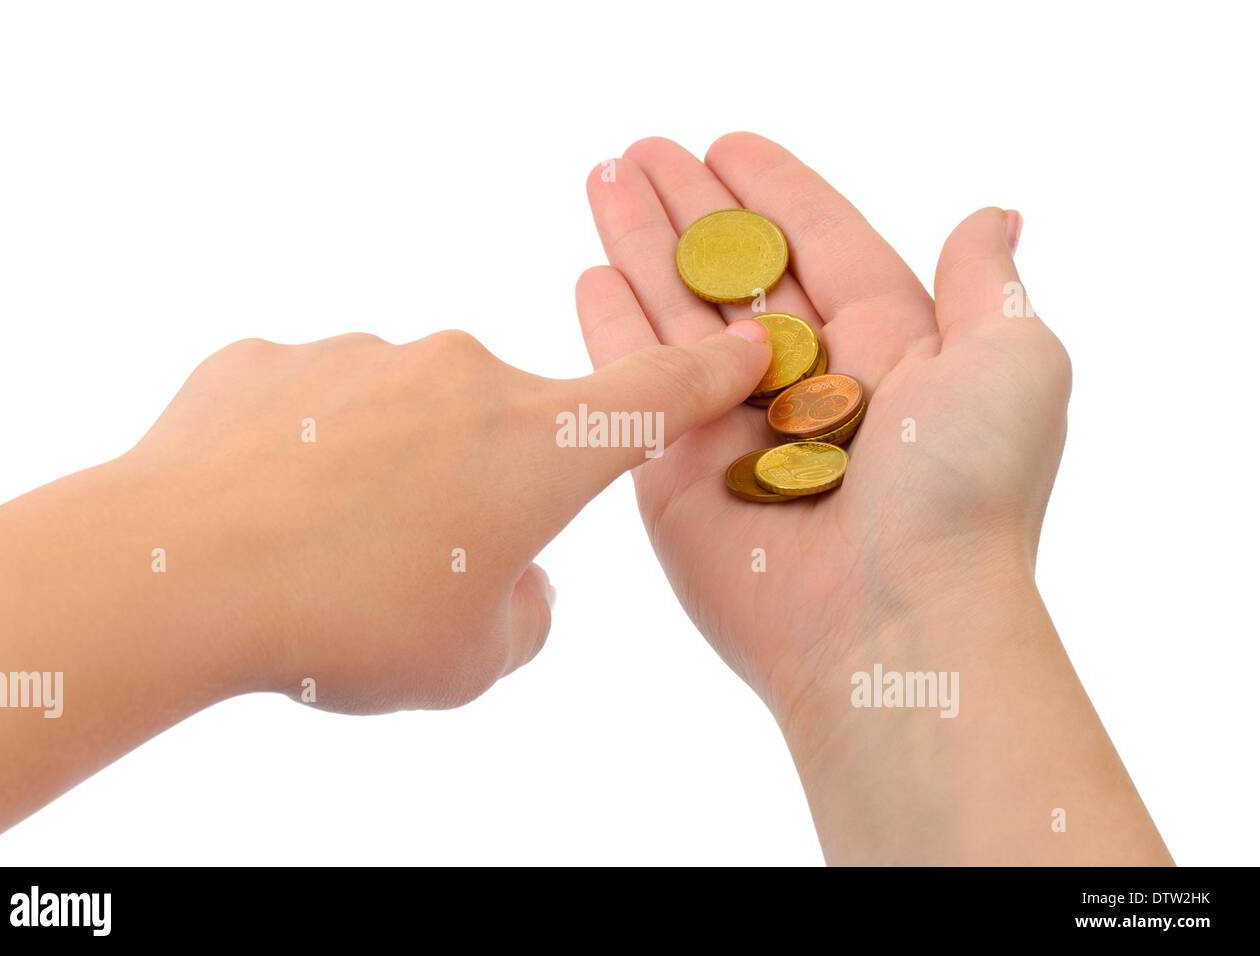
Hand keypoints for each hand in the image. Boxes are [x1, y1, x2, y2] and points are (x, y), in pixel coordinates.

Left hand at [0, 322, 773, 851]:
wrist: (177, 574)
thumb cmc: (349, 622)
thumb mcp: (471, 662)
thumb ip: (526, 614)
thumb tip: (519, 579)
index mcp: (539, 443)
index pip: (656, 392)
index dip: (710, 370)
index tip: (747, 340)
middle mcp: (464, 373)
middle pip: (505, 427)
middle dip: (481, 486)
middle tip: (420, 566)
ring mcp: (364, 356)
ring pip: (404, 414)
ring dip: (389, 471)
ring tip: (328, 551)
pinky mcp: (274, 357)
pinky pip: (315, 405)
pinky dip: (307, 454)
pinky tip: (266, 514)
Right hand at [579, 135, 1170, 864]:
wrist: (892, 626)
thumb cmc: (964, 492)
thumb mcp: (1014, 363)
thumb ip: (986, 285)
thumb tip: (993, 217)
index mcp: (890, 350)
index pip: (821, 245)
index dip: (773, 192)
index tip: (726, 144)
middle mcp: (809, 384)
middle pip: (737, 273)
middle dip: (691, 210)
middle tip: (643, 152)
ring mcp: (738, 429)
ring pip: (678, 317)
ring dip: (640, 247)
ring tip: (605, 179)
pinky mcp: (678, 478)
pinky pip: (637, 388)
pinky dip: (611, 331)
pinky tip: (590, 273)